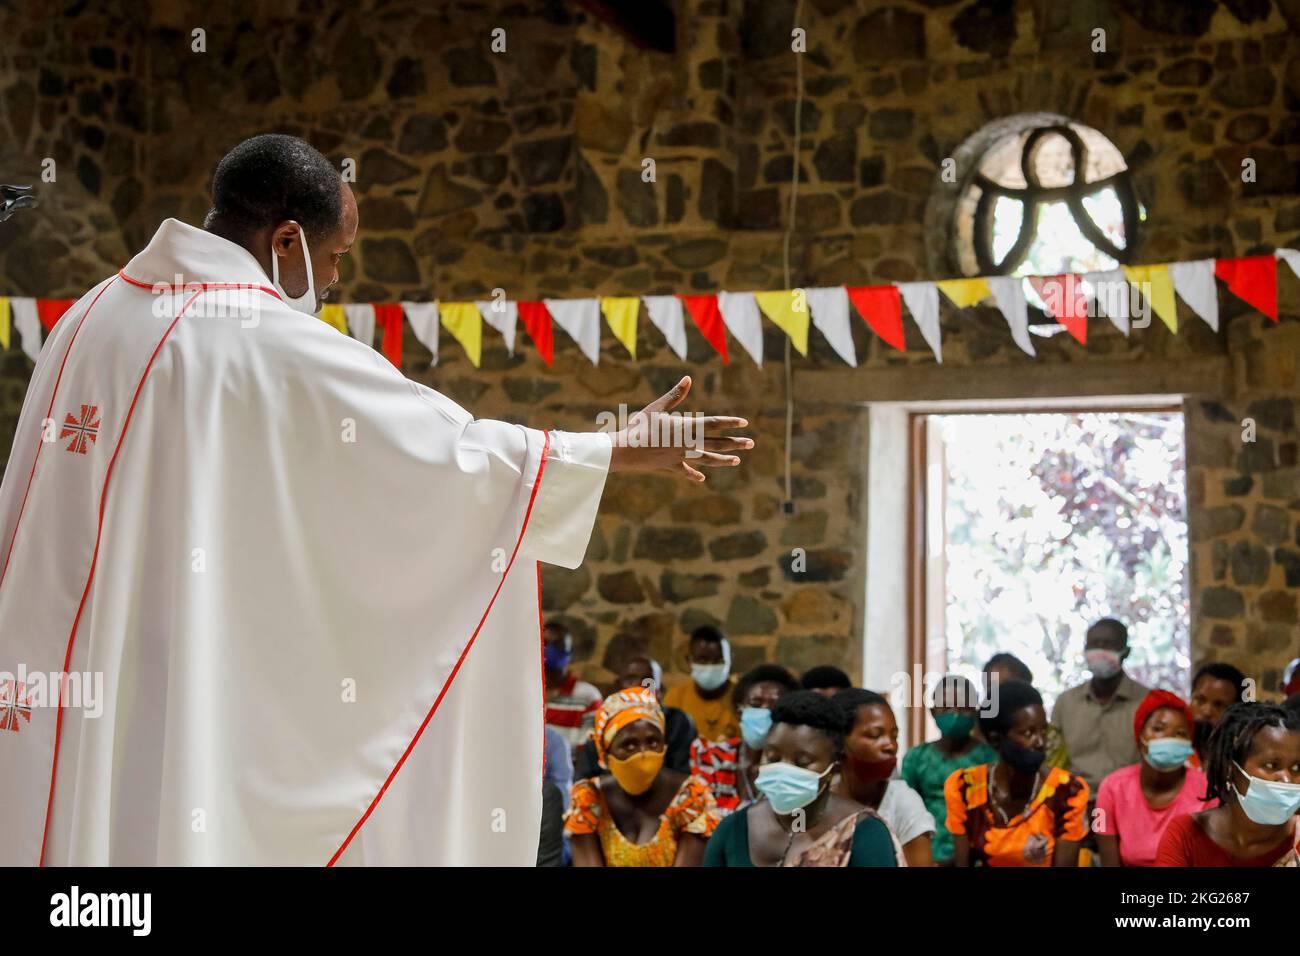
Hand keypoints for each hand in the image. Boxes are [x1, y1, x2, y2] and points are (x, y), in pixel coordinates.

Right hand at [607, 376, 752, 482]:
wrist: (625, 451)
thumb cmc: (639, 426)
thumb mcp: (657, 407)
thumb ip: (675, 395)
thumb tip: (688, 378)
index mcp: (685, 427)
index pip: (713, 424)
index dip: (729, 423)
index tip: (744, 423)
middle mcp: (686, 443)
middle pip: (716, 443)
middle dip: (735, 443)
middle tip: (751, 443)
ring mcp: (680, 456)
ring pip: (706, 459)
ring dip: (723, 460)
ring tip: (737, 461)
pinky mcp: (670, 466)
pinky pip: (685, 471)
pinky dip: (694, 474)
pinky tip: (702, 478)